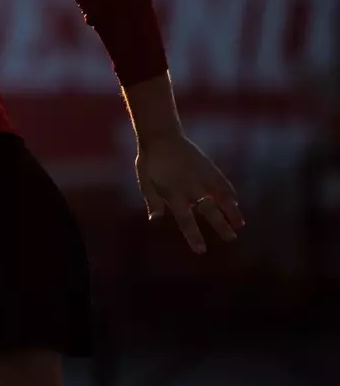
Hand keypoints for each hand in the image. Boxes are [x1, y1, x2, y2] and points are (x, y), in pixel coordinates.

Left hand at [135, 134, 244, 253]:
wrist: (161, 136)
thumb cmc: (150, 161)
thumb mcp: (145, 182)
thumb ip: (153, 201)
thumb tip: (155, 220)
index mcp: (174, 194)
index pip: (186, 220)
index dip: (194, 235)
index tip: (202, 250)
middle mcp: (191, 188)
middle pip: (209, 211)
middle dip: (221, 226)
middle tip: (231, 238)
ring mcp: (202, 177)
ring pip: (221, 198)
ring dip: (232, 211)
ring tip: (240, 225)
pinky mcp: (209, 167)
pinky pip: (222, 182)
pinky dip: (230, 193)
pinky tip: (236, 202)